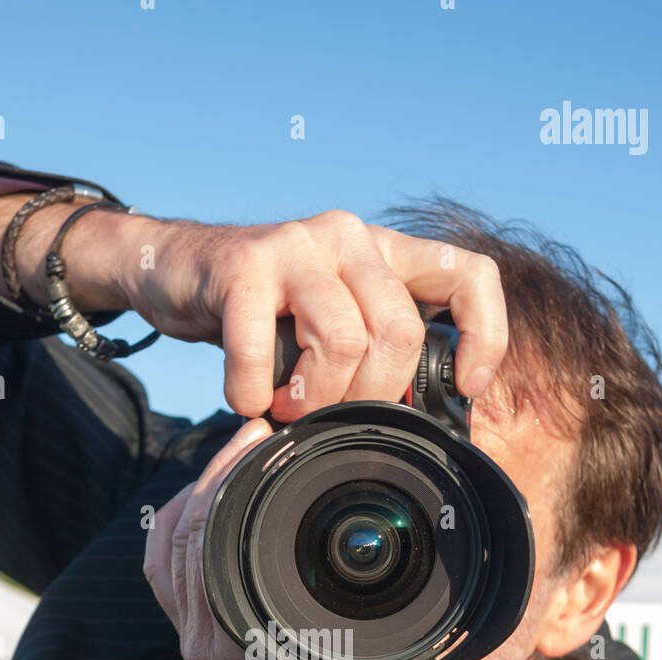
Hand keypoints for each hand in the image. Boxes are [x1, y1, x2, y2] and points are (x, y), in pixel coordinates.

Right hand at [118, 209, 506, 418]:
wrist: (177, 272)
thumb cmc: (262, 316)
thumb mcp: (330, 324)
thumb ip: (374, 351)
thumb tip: (420, 419)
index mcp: (384, 254)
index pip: (470, 275)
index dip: (485, 335)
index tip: (463, 388)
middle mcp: (350, 238)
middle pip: (400, 332)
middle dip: (369, 395)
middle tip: (330, 415)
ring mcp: (298, 246)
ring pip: (343, 340)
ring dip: (315, 398)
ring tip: (286, 409)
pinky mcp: (244, 266)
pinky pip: (263, 350)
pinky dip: (251, 392)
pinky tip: (245, 398)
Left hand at [143, 417, 415, 659]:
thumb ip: (405, 612)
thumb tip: (440, 556)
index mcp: (252, 641)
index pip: (217, 533)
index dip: (234, 472)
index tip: (264, 433)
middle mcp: (209, 641)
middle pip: (184, 532)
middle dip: (217, 471)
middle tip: (253, 433)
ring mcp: (193, 644)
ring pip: (168, 550)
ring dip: (198, 496)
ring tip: (234, 459)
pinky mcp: (192, 645)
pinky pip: (165, 574)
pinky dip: (179, 531)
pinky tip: (208, 504)